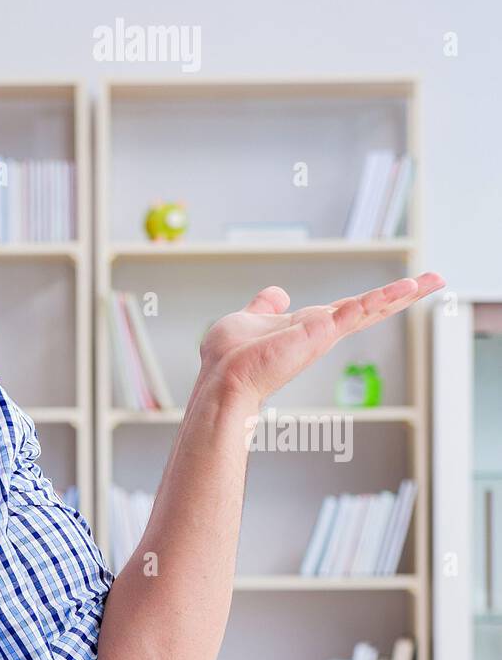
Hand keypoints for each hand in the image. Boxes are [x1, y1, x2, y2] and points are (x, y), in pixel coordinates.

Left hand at [196, 272, 443, 407]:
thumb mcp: (248, 319)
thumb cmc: (229, 358)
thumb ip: (265, 307)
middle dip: (404, 295)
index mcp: (308, 326)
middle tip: (438, 280)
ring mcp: (323, 333)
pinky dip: (381, 298)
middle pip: (370, 308)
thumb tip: (277, 294)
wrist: (222, 379)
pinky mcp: (320, 331)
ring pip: (370, 307)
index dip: (374, 299)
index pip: (349, 309)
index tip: (402, 289)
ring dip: (402, 294)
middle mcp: (321, 331)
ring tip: (433, 280)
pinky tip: (406, 288)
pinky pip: (355, 310)